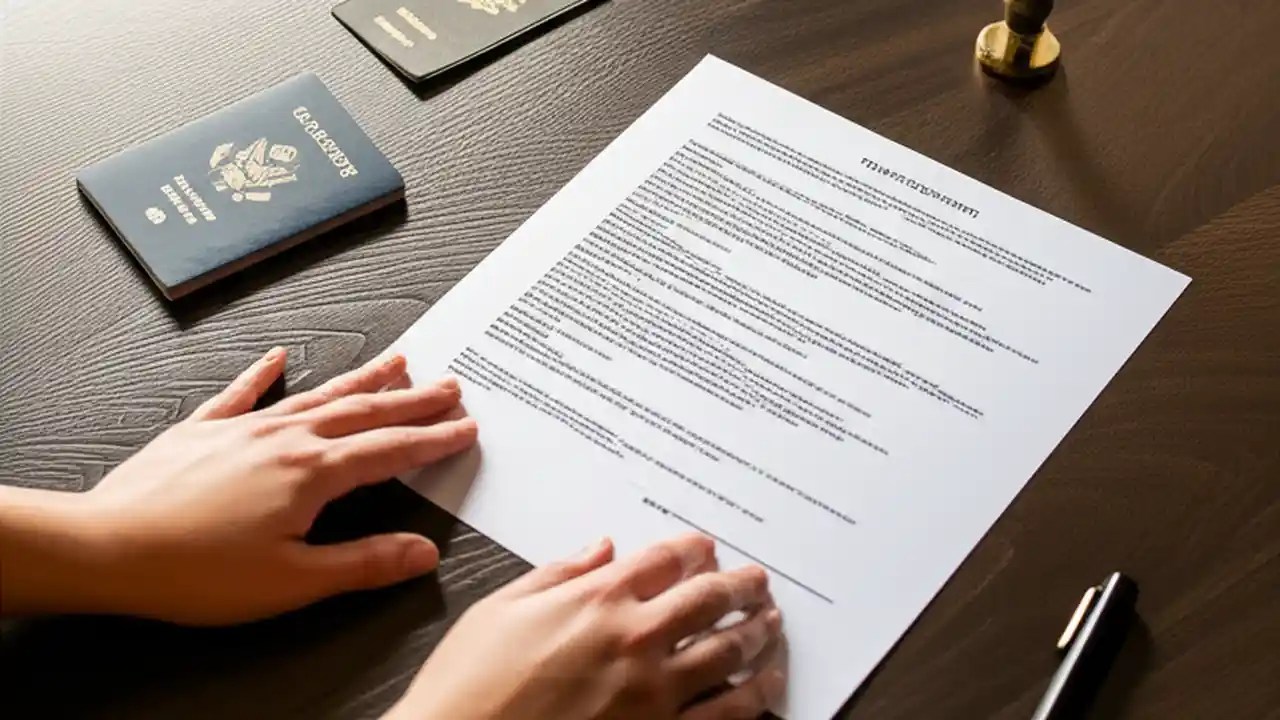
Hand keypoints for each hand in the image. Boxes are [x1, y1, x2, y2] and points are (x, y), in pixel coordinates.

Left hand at [0, 348, 477, 624]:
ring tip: (396, 359)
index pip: (390, 451)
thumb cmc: (195, 570)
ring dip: (361, 379)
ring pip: (317, 394)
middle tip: (449, 385)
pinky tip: (278, 356)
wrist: (108, 547)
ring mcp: (243, 429)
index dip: (433, 439)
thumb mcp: (294, 580)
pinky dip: (263, 373)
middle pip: (363, 412)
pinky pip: (242, 393)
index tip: (465, 428)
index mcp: (312, 474)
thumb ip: (364, 563)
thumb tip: (422, 553)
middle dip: (412, 399)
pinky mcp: (202, 431)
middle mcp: (284, 439)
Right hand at [387, 534, 785, 719]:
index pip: (665, 560)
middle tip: (756, 580)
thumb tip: (600, 547)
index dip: (693, 550)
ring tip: (770, 623)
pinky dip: (754, 697)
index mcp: (597, 599)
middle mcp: (634, 639)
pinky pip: (725, 714)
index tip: (707, 549)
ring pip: (728, 654)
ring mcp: (653, 693)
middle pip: (708, 600)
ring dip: (756, 634)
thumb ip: (559, 574)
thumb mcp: (501, 609)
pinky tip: (767, 686)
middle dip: (739, 586)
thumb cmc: (468, 685)